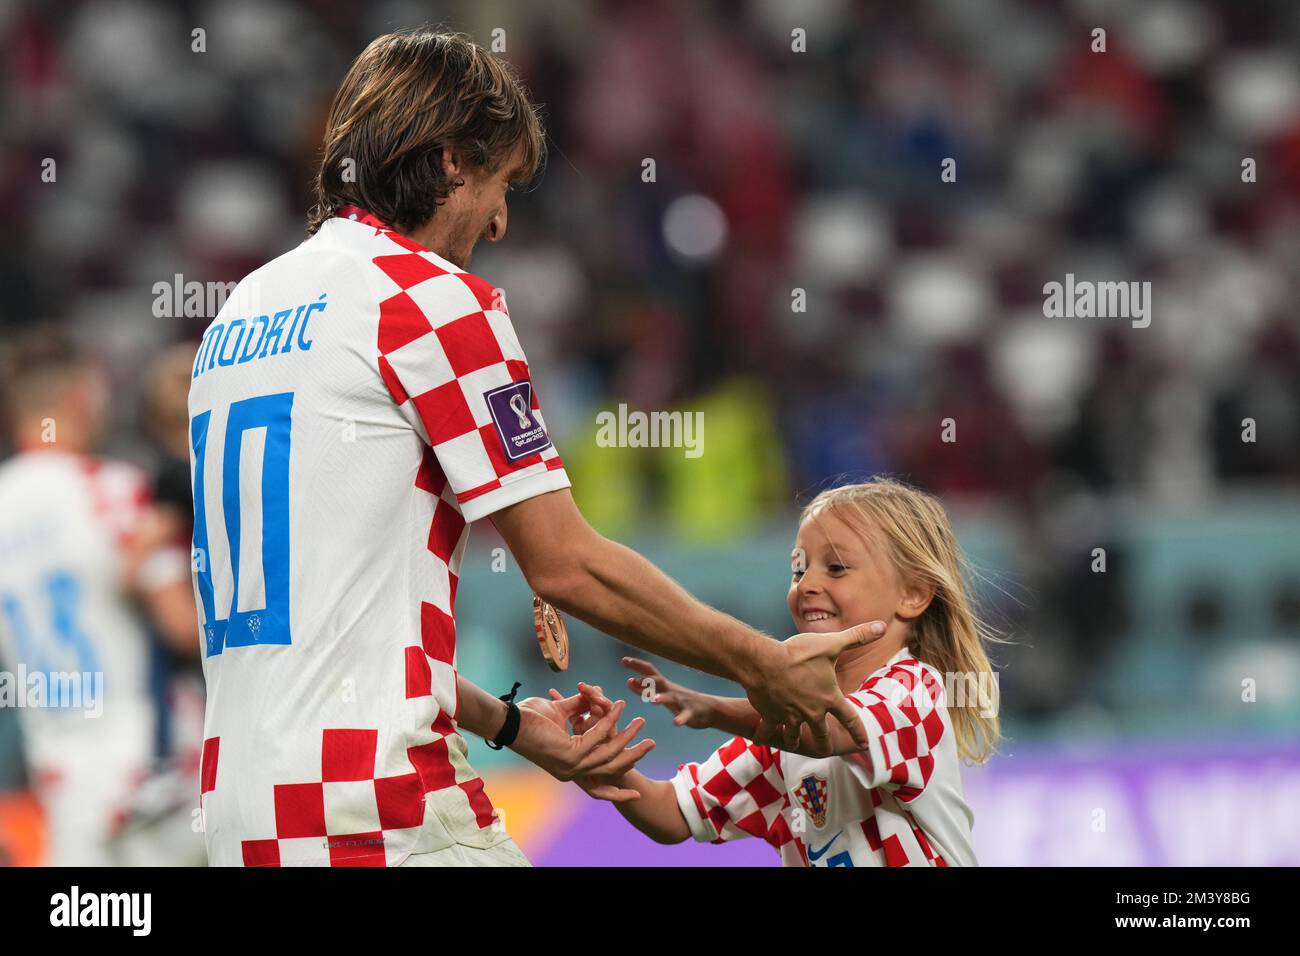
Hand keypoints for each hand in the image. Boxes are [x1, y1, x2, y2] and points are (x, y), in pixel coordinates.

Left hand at [514, 694, 653, 801]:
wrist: (509, 721)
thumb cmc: (528, 718)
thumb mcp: (560, 713)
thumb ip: (579, 708)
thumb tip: (594, 696)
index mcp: (569, 767)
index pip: (598, 786)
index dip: (617, 790)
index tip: (636, 793)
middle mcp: (572, 771)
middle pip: (611, 772)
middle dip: (632, 759)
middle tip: (651, 746)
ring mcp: (572, 766)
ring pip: (609, 754)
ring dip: (627, 737)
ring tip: (641, 722)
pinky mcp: (571, 754)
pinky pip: (598, 737)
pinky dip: (610, 721)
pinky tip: (618, 707)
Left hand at [623, 657, 715, 728]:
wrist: (710, 709)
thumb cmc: (681, 700)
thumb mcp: (662, 694)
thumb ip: (645, 690)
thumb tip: (629, 681)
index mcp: (664, 685)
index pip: (649, 672)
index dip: (637, 665)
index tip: (624, 660)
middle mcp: (672, 690)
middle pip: (658, 681)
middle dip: (645, 680)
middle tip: (632, 679)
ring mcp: (682, 701)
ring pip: (671, 698)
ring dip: (662, 698)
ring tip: (652, 700)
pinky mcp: (691, 714)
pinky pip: (685, 716)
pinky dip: (680, 718)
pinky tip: (675, 722)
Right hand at [744, 621, 884, 755]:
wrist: (765, 662)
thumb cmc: (798, 653)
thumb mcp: (831, 644)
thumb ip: (857, 637)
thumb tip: (881, 627)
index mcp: (829, 698)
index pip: (850, 719)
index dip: (858, 732)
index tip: (864, 744)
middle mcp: (811, 712)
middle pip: (821, 735)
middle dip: (825, 743)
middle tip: (827, 751)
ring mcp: (790, 716)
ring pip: (795, 736)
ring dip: (796, 740)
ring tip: (795, 743)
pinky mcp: (771, 715)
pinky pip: (767, 729)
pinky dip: (762, 734)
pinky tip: (757, 740)